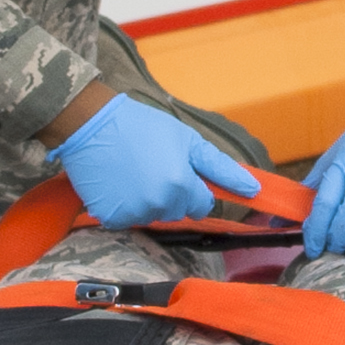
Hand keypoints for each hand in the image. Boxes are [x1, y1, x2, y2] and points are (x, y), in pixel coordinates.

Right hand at [54, 92, 257, 227]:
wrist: (91, 124)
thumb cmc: (142, 127)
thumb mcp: (187, 140)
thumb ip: (221, 168)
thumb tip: (253, 190)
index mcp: (181, 185)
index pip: (201, 205)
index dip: (193, 187)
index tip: (176, 169)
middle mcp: (158, 204)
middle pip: (177, 213)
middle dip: (171, 195)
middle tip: (152, 167)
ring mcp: (132, 213)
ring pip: (153, 217)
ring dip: (148, 202)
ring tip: (133, 174)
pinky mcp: (110, 217)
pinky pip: (127, 220)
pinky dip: (124, 206)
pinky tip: (118, 184)